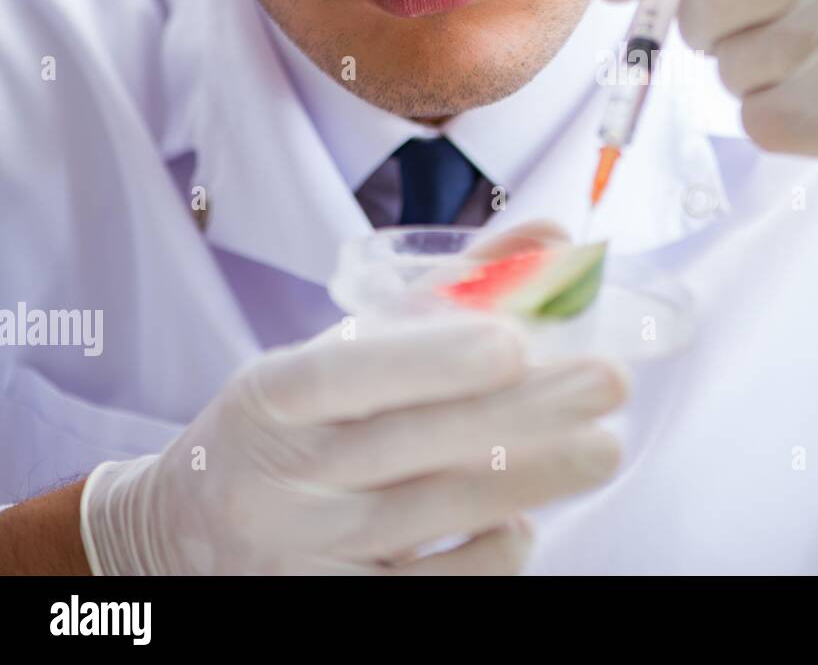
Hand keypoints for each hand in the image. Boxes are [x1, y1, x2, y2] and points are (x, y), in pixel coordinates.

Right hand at [80, 316, 626, 573]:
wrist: (185, 533)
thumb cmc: (289, 424)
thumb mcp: (334, 350)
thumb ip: (444, 292)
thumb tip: (550, 236)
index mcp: (272, 396)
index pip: (347, 373)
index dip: (430, 359)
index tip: (516, 340)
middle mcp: (281, 477)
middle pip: (410, 445)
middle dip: (521, 413)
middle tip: (608, 382)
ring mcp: (302, 554)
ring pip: (430, 519)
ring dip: (530, 482)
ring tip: (602, 449)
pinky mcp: (326, 605)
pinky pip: (425, 593)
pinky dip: (488, 555)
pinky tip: (527, 522)